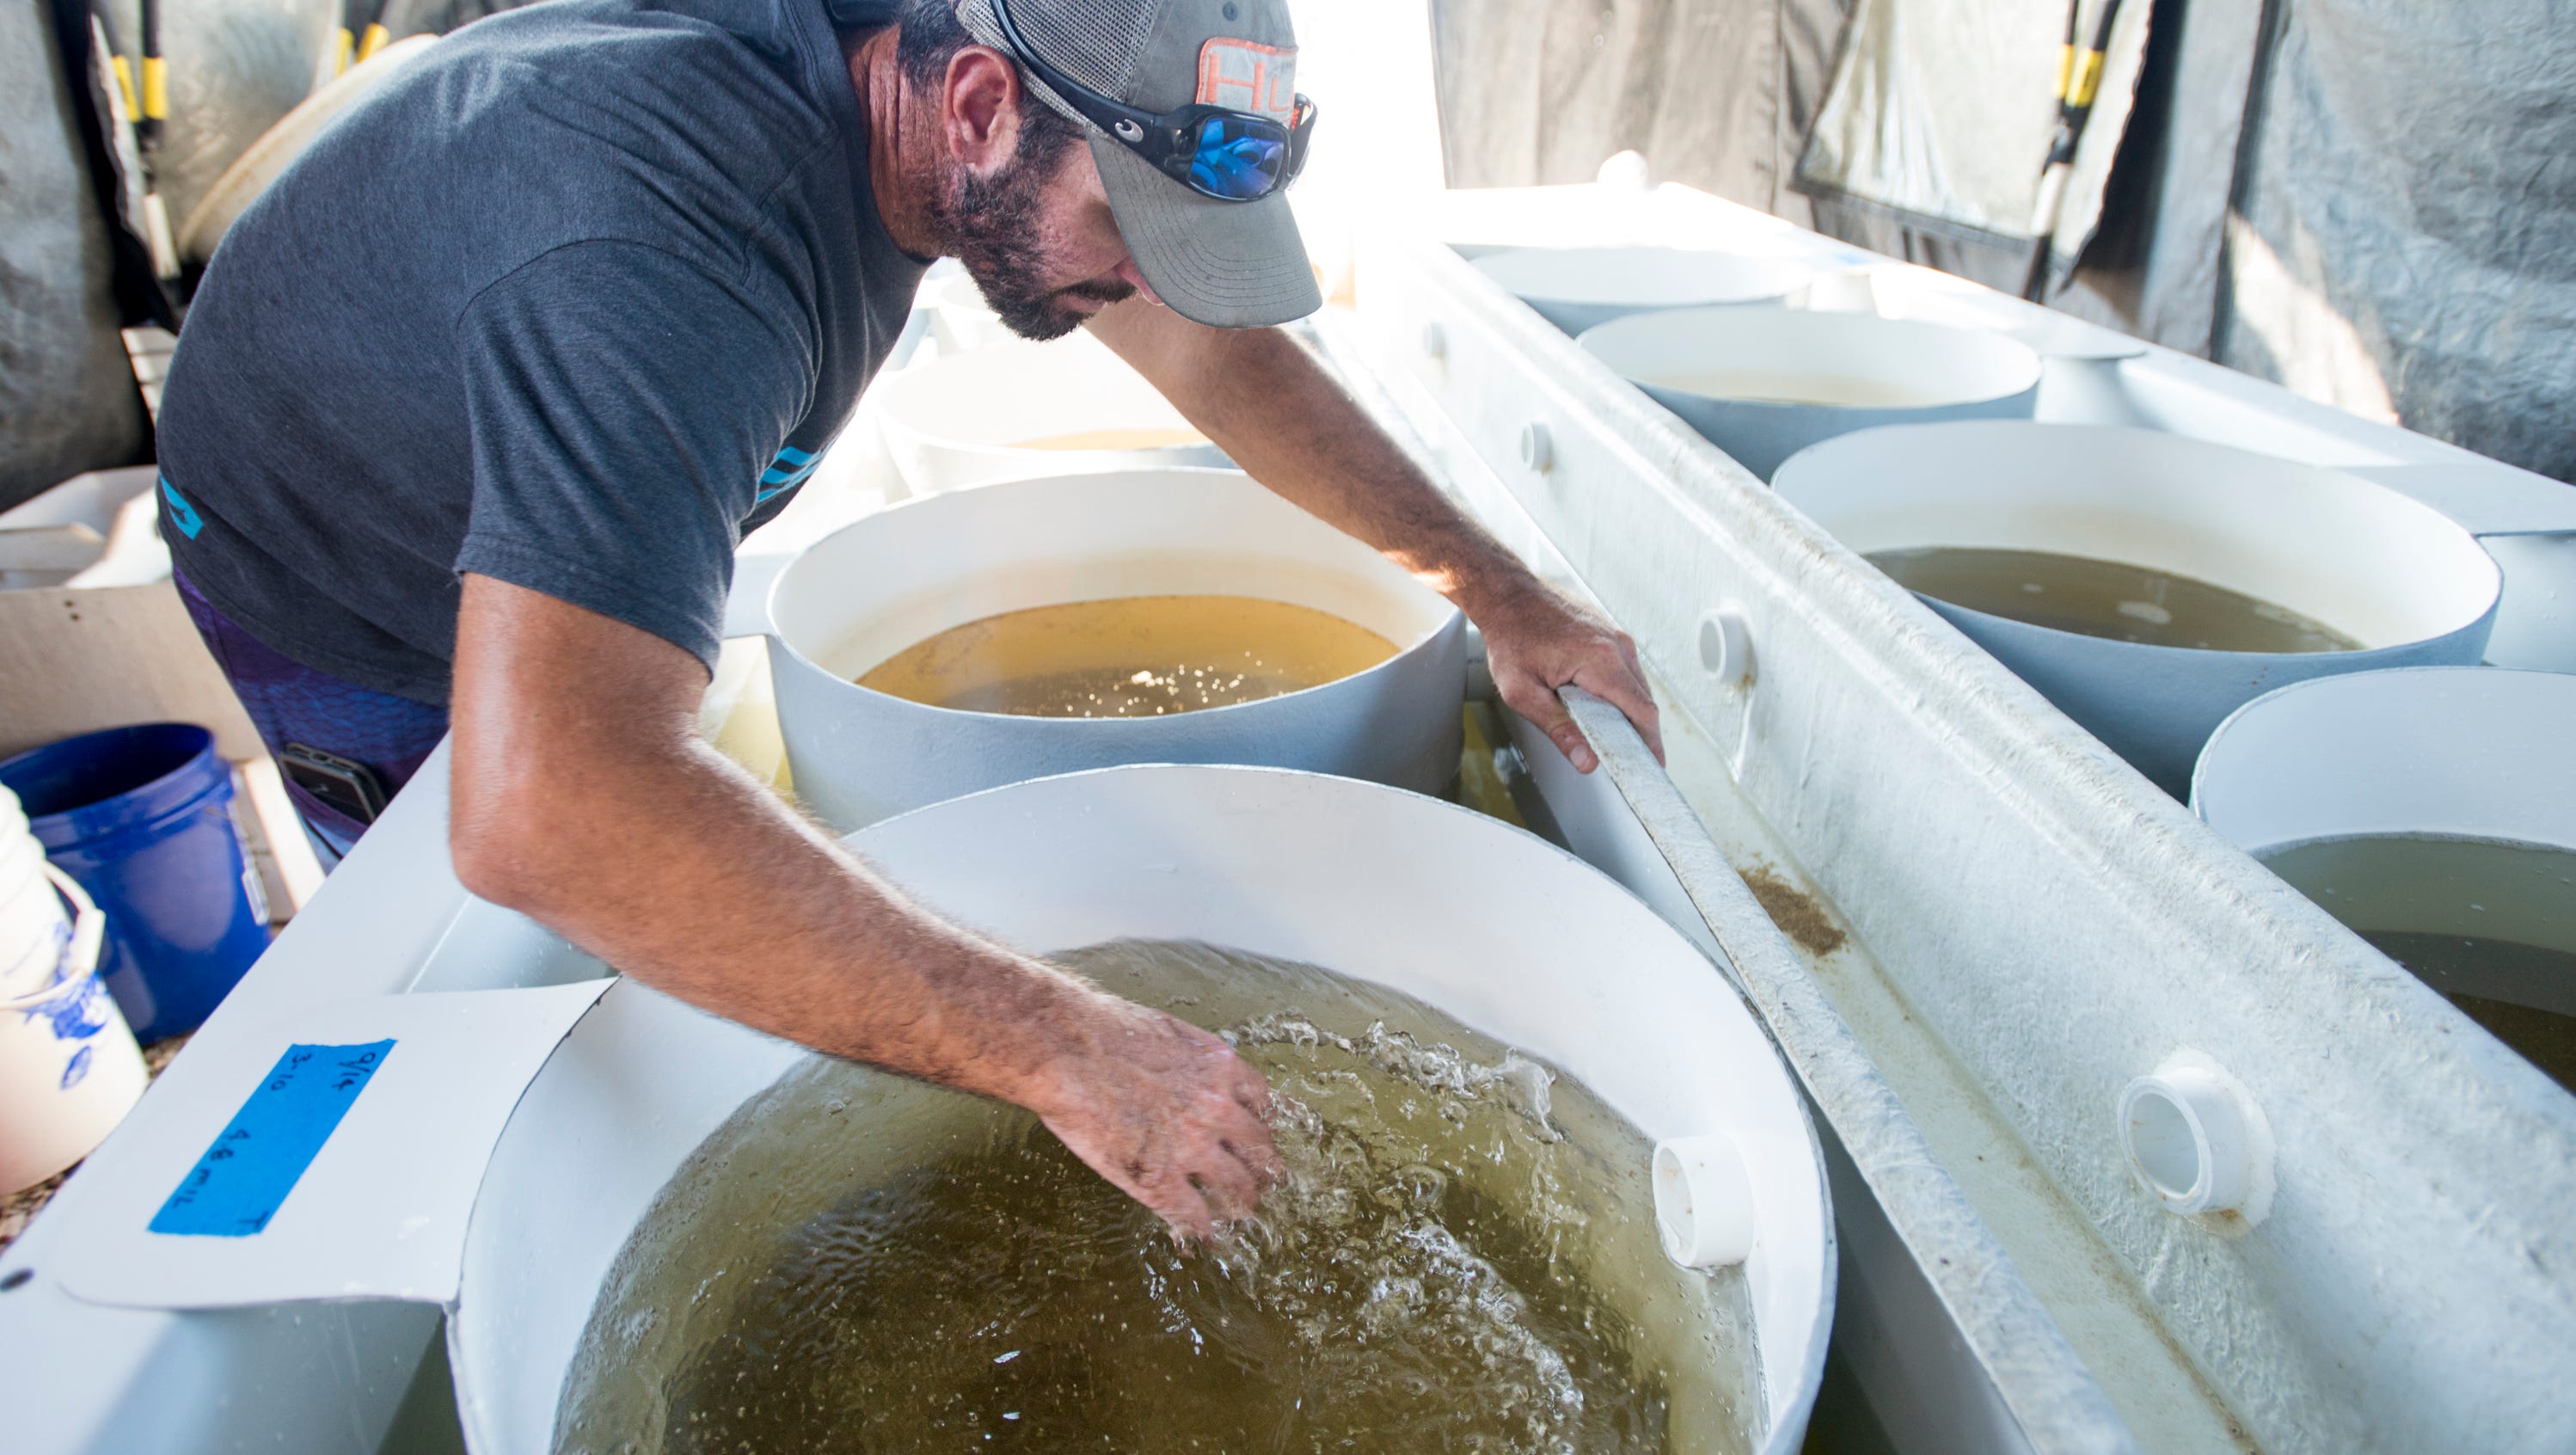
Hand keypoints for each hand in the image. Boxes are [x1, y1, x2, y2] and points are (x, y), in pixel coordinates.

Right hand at [1029, 993, 1281, 1239]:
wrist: (1066, 1049)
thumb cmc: (1102, 1028)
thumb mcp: (1166, 1032)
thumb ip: (1187, 1060)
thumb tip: (1184, 1071)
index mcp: (1220, 1068)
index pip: (1262, 1102)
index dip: (1261, 1123)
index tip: (1257, 1136)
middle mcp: (1217, 1108)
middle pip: (1260, 1148)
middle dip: (1264, 1167)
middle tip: (1265, 1180)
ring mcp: (1191, 1147)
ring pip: (1238, 1185)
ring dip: (1244, 1202)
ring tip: (1243, 1213)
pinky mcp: (1158, 1178)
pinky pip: (1193, 1213)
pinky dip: (1202, 1227)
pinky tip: (1204, 1234)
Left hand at [1476, 580, 1664, 772]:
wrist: (1508, 596)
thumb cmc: (1511, 638)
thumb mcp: (1524, 693)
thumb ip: (1559, 729)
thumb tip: (1588, 760)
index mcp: (1601, 660)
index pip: (1642, 711)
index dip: (1651, 744)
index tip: (1653, 767)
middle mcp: (1617, 646)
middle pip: (1644, 701)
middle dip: (1640, 734)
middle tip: (1629, 761)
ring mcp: (1617, 637)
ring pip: (1637, 686)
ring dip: (1629, 713)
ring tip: (1613, 738)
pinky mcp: (1611, 634)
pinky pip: (1626, 671)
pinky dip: (1621, 693)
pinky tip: (1603, 708)